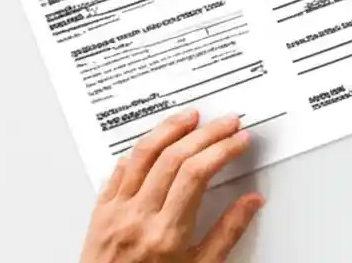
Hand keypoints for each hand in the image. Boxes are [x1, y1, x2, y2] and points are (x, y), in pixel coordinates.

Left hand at [79, 110, 263, 262]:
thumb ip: (226, 233)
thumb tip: (251, 202)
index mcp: (167, 234)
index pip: (197, 174)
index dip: (221, 149)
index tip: (239, 140)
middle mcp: (139, 218)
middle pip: (174, 158)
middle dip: (205, 133)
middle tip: (226, 123)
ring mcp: (116, 212)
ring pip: (143, 155)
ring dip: (170, 129)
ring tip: (190, 117)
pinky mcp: (100, 212)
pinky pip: (118, 171)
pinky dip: (139, 151)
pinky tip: (153, 142)